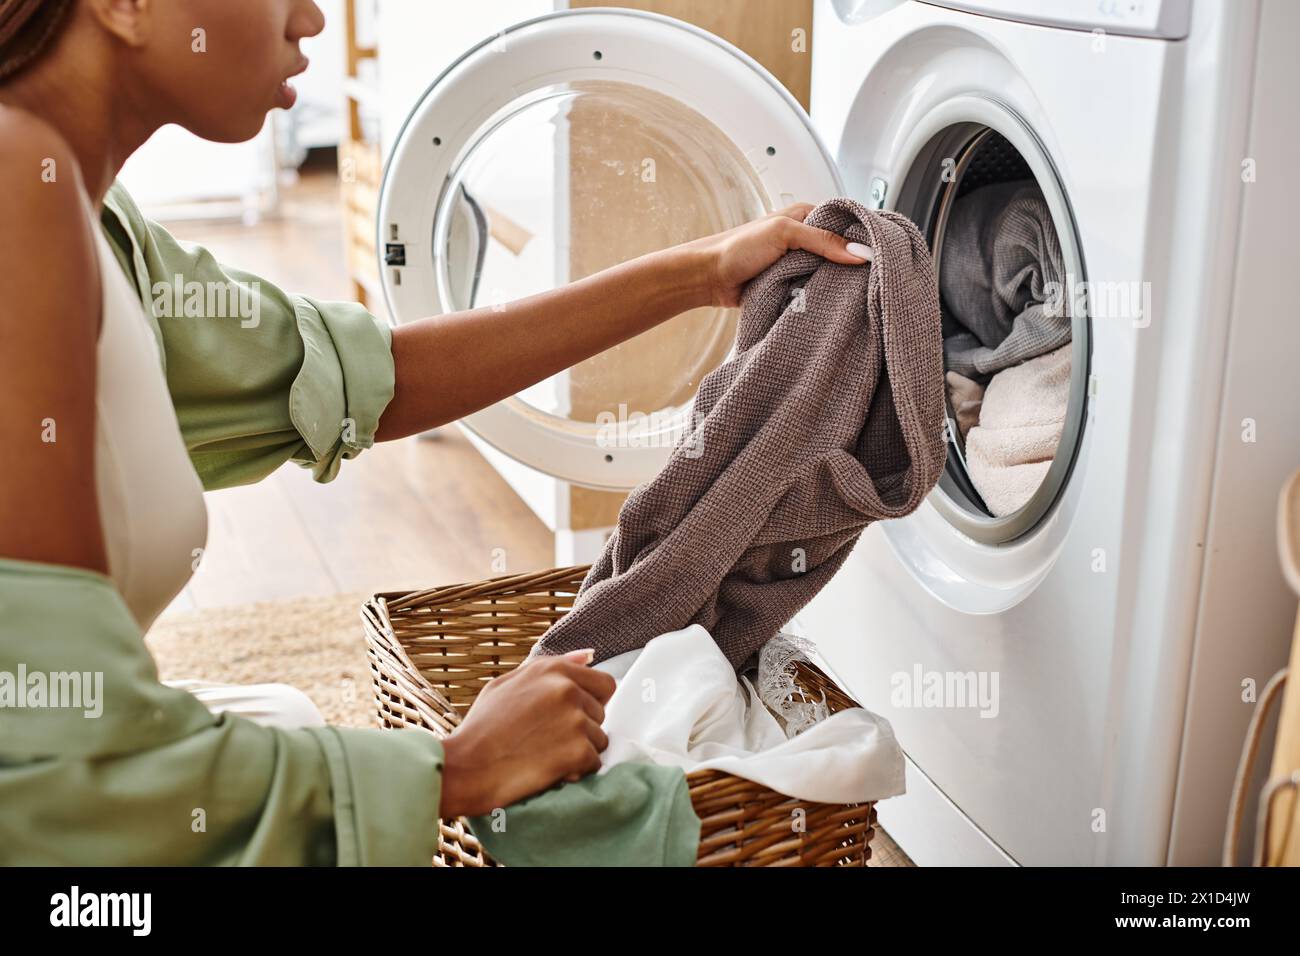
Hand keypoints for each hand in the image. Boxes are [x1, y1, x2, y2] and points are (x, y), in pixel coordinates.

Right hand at [438, 649, 616, 817]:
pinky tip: (550, 770)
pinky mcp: (577, 750)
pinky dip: (576, 771)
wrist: (465, 767)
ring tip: (546, 755)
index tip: (571, 717)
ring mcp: (574, 719)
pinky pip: (593, 762)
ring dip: (579, 751)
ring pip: (599, 739)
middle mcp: (567, 689)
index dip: (590, 703)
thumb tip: (588, 656)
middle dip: (582, 729)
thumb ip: (549, 668)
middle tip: (549, 740)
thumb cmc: (481, 728)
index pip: (604, 684)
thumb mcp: (507, 684)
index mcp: (553, 670)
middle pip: (601, 713)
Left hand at [686, 203, 872, 307]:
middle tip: (870, 279)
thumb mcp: (783, 234)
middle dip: (850, 265)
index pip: (845, 224)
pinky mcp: (791, 285)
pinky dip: (820, 297)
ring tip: (853, 294)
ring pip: (829, 274)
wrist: (708, 278)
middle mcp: (805, 239)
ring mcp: (799, 263)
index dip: (862, 238)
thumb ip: (821, 240)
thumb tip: (859, 252)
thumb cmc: (737, 248)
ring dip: (834, 284)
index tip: (880, 254)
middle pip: (840, 252)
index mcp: (806, 216)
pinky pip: (814, 291)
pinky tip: (831, 304)